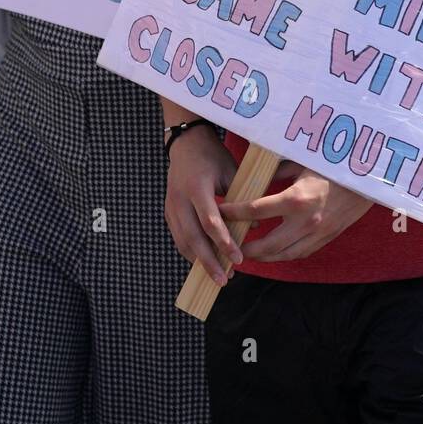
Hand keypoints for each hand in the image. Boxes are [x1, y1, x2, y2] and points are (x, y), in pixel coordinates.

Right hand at [165, 125, 242, 285]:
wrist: (186, 143)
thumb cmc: (212, 156)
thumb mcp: (230, 171)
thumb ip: (240, 199)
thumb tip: (254, 228)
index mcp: (197, 187)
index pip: (210, 222)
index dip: (224, 243)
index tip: (238, 259)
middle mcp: (180, 199)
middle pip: (193, 238)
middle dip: (209, 262)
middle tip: (224, 280)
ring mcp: (171, 206)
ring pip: (183, 241)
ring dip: (198, 261)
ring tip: (216, 276)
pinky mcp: (168, 211)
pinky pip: (178, 237)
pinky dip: (190, 252)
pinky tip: (203, 262)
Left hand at [220, 165, 373, 262]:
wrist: (367, 179)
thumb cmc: (333, 164)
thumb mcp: (302, 162)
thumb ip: (277, 172)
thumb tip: (255, 178)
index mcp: (296, 199)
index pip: (256, 210)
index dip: (235, 213)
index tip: (222, 211)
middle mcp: (305, 222)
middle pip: (267, 245)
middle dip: (246, 247)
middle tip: (230, 244)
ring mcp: (317, 234)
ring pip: (284, 255)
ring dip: (264, 257)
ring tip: (248, 253)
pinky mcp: (326, 239)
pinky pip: (300, 253)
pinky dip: (284, 255)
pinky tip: (274, 251)